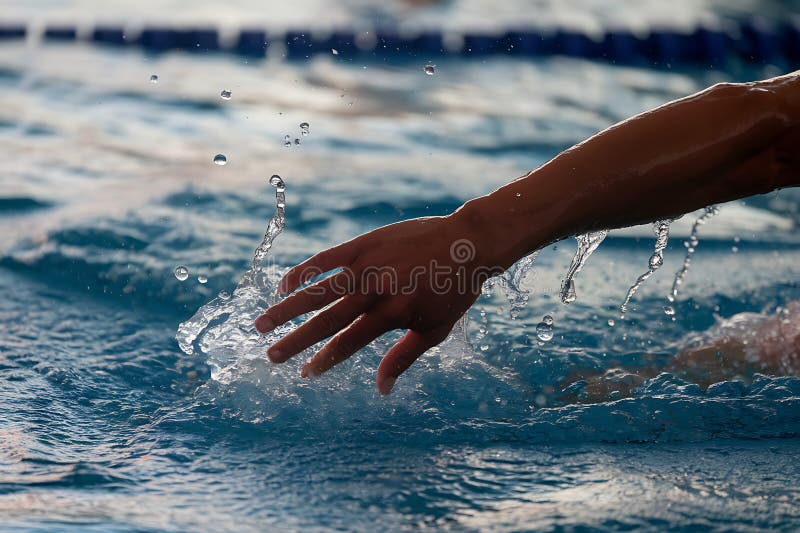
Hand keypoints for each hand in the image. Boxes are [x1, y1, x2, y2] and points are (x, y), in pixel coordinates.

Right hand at [254, 214, 497, 393]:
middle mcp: (374, 290)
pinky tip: (284, 284)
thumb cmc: (454, 291)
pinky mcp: (364, 243)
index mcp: (390, 313)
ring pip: (317, 289)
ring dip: (287, 308)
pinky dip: (303, 271)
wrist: (468, 241)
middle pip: (325, 320)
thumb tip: (381, 390)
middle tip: (270, 356)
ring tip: (262, 323)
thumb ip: (402, 358)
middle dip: (296, 340)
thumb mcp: (434, 330)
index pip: (347, 343)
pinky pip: (325, 258)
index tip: (304, 374)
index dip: (324, 361)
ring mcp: (366, 264)